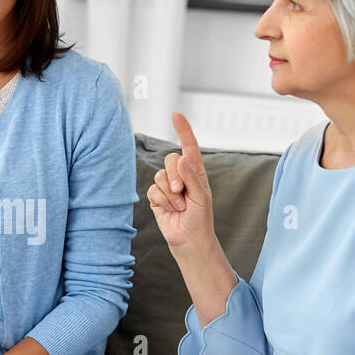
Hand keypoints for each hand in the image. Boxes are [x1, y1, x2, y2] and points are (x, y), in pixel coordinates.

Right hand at [148, 112, 216, 256]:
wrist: (189, 239)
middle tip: (182, 192)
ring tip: (180, 206)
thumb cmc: (201, 218)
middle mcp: (180, 175)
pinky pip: (152, 189)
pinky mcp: (156, 197)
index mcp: (195, 172)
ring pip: (159, 176)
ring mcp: (167, 186)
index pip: (188, 146)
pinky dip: (162, 200)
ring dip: (170, 194)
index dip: (182, 130)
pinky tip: (170, 209)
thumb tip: (180, 158)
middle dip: (175, 176)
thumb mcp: (201, 196)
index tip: (176, 115)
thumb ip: (191, 177)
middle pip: (170, 159)